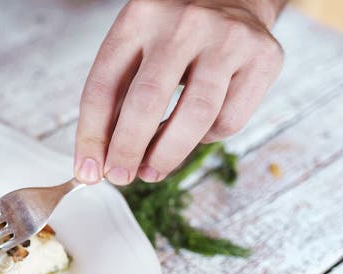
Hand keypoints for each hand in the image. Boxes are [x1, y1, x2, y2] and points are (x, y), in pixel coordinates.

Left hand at [74, 0, 284, 184]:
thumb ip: (116, 99)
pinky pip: (229, 120)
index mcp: (139, 18)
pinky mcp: (264, 56)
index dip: (91, 137)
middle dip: (127, 150)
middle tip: (120, 177)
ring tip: (151, 171)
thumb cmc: (173, 35)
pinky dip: (207, 139)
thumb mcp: (135, 49)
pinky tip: (195, 132)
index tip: (88, 171)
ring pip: (195, 117)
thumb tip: (99, 164)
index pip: (103, 87)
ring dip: (167, 155)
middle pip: (147, 102)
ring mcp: (228, 38)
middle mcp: (184, 23)